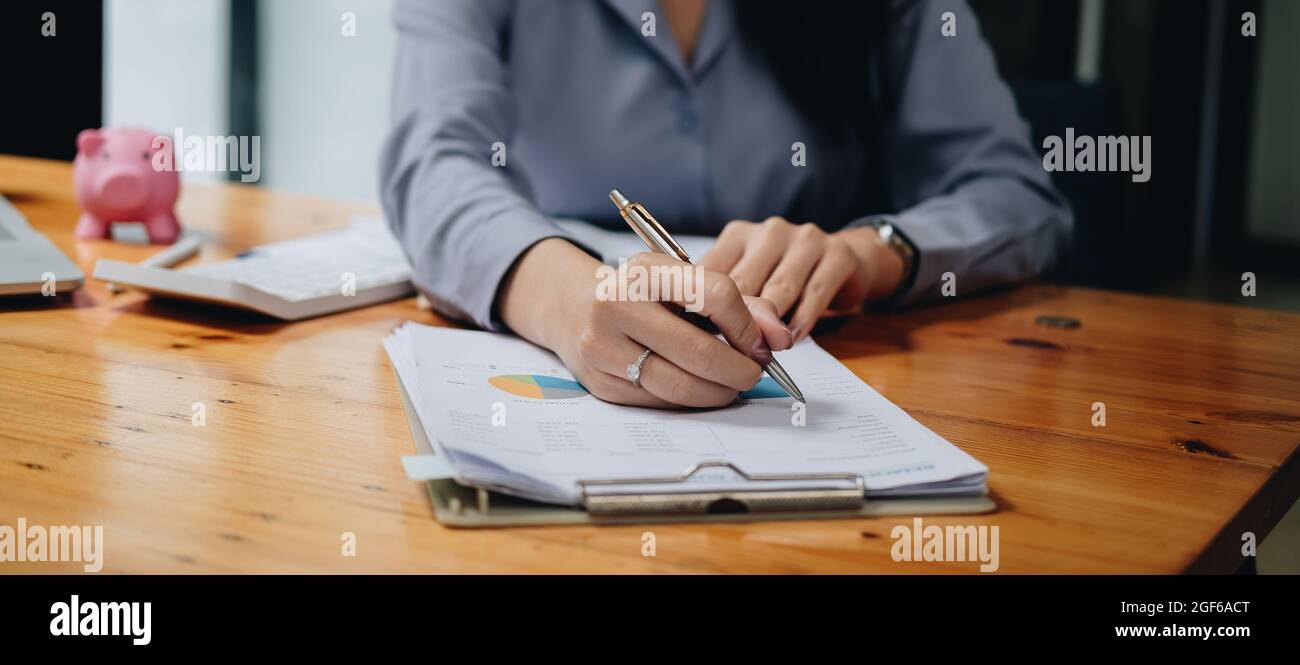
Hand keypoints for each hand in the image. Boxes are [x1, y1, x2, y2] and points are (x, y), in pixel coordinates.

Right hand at [499, 240, 792, 407]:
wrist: (575, 310)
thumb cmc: (643, 295)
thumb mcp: (683, 282)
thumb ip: (739, 304)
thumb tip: (778, 338)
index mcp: (646, 269)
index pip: (714, 294)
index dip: (746, 325)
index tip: (758, 342)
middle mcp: (617, 304)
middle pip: (698, 350)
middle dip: (739, 369)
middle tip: (754, 373)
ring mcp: (603, 345)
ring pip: (679, 384)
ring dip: (718, 391)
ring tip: (732, 385)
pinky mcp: (600, 382)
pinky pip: (659, 401)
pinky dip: (689, 401)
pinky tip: (701, 391)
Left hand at [700, 217, 903, 340]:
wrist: (844, 261)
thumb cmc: (784, 276)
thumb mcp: (750, 281)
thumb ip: (724, 300)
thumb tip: (693, 332)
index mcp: (739, 235)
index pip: (714, 272)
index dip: (705, 308)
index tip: (699, 340)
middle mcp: (770, 232)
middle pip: (744, 282)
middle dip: (736, 322)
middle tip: (730, 355)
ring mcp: (805, 240)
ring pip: (779, 289)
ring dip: (769, 325)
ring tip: (762, 351)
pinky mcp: (837, 255)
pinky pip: (814, 293)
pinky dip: (802, 320)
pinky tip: (793, 339)